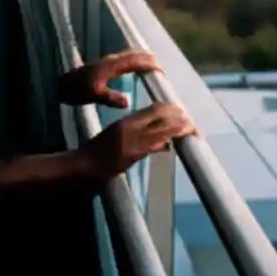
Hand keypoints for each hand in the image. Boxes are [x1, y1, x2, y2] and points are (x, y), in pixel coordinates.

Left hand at [59, 49, 161, 107]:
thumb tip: (128, 102)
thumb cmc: (77, 90)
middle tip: (161, 72)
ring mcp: (109, 60)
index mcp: (112, 65)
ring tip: (154, 69)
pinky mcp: (106, 63)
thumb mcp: (93, 96)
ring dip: (143, 59)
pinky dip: (136, 60)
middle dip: (150, 60)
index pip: (136, 60)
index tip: (161, 72)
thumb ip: (110, 98)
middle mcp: (112, 59)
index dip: (150, 64)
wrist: (62, 84)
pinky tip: (137, 69)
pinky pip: (126, 58)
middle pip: (136, 54)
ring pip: (131, 54)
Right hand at [82, 102, 196, 179]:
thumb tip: (162, 141)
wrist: (85, 166)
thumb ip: (137, 134)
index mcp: (126, 122)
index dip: (170, 110)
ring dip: (177, 129)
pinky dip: (165, 142)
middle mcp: (131, 128)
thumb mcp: (117, 136)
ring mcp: (132, 141)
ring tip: (191, 128)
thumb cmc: (98, 151)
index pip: (153, 110)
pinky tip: (174, 141)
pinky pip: (153, 145)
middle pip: (160, 118)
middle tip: (191, 122)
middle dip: (178, 119)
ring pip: (160, 130)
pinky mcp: (133, 154)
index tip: (181, 112)